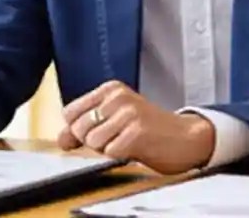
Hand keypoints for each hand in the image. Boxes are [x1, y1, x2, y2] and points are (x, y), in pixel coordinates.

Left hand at [56, 80, 214, 174]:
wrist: (187, 138)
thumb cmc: (149, 131)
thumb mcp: (114, 122)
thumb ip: (85, 128)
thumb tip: (61, 140)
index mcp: (109, 90)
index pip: (69, 113)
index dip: (78, 130)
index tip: (98, 133)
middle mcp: (117, 97)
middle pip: (79, 128)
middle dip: (93, 142)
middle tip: (117, 140)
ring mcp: (128, 113)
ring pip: (93, 142)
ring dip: (108, 150)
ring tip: (127, 143)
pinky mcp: (138, 132)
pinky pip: (111, 153)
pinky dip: (121, 157)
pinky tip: (136, 149)